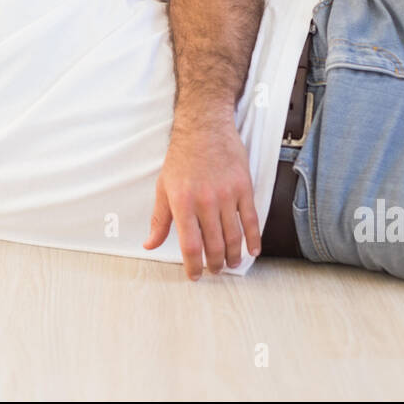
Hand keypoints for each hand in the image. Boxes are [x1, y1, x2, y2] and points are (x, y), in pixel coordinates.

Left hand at [142, 120, 260, 279]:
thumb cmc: (182, 157)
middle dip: (215, 263)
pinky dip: (253, 238)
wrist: (205, 128)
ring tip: (231, 263)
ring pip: (233, 236)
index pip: (190, 245)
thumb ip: (159, 219)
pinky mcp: (243, 187)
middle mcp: (205, 201)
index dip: (193, 266)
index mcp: (182, 202)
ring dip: (233, 255)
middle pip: (213, 245)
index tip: (194, 275)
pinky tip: (252, 250)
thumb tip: (150, 244)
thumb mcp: (163, 187)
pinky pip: (250, 219)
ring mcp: (226, 195)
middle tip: (215, 270)